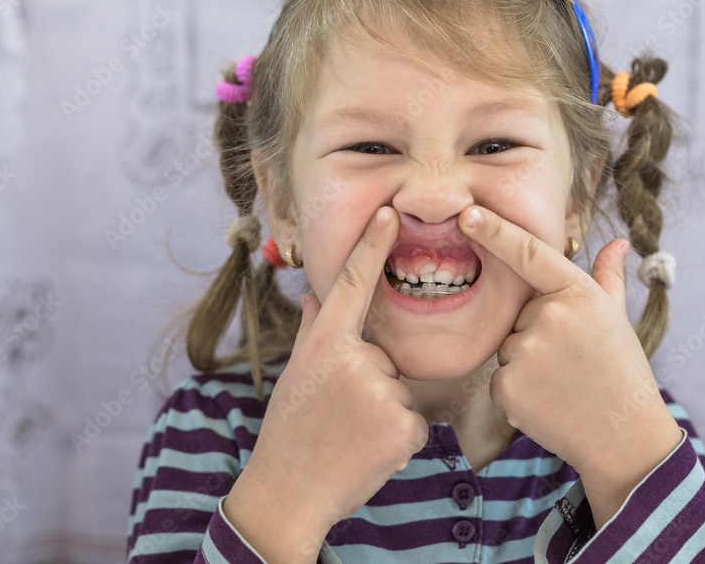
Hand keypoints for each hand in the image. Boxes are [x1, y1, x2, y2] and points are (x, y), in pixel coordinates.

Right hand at [237, 206, 429, 540]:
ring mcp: (381, 392)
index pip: (351, 284)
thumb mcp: (297, 373)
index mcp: (325, 342)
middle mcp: (355, 359)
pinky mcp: (404, 425)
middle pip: (387, 356)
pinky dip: (399, 438)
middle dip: (374, 382)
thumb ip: (313, 331)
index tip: (390, 212)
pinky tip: (370, 451)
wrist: (288, 490)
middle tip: (341, 414)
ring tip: (352, 434)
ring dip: (386, 412)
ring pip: (402, 390)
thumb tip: (313, 295)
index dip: (372, 246)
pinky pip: (416, 421)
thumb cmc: (292, 429)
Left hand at [458, 205, 681, 521]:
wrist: (624, 435)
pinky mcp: (507, 386)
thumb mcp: (617, 318)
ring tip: (563, 381)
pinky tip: (548, 400)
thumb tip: (617, 242)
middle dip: (536, 331)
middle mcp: (550, 317)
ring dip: (527, 361)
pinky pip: (500, 376)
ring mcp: (526, 352)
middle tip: (572, 358)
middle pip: (519, 313)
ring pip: (508, 346)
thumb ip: (607, 277)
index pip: (529, 254)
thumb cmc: (621, 370)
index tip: (465, 213)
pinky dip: (518, 389)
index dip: (494, 231)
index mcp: (578, 293)